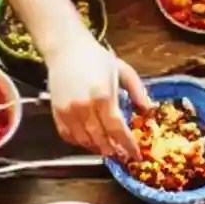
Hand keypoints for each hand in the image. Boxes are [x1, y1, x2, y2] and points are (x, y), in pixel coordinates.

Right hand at [45, 38, 151, 159]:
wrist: (66, 48)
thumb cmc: (95, 57)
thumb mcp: (123, 70)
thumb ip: (137, 91)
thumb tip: (148, 110)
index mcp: (103, 96)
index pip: (116, 129)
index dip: (127, 145)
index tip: (135, 154)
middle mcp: (84, 107)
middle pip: (100, 139)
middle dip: (113, 150)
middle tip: (122, 155)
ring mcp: (68, 111)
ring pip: (84, 141)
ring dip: (97, 148)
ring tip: (107, 149)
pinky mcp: (56, 112)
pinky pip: (68, 136)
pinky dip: (79, 142)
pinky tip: (89, 141)